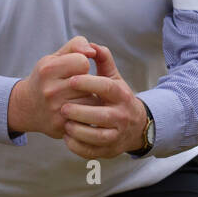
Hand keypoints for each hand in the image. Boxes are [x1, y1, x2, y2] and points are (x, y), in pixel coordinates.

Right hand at [7, 35, 99, 137]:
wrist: (27, 107)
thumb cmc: (46, 78)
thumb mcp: (55, 57)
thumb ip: (76, 45)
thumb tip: (93, 51)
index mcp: (48, 69)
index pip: (82, 62)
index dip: (82, 64)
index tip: (74, 69)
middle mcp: (50, 90)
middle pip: (89, 83)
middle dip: (87, 83)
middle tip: (77, 86)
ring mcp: (56, 110)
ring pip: (92, 101)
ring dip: (90, 99)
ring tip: (79, 98)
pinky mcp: (62, 126)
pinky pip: (88, 118)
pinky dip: (87, 114)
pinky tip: (79, 112)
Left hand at [60, 44, 148, 158]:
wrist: (135, 127)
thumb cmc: (116, 98)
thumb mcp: (113, 79)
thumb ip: (103, 61)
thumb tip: (92, 45)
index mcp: (121, 94)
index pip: (107, 88)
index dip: (89, 83)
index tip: (71, 79)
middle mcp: (122, 115)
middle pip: (102, 115)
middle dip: (81, 112)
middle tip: (62, 107)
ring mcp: (116, 135)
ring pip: (98, 136)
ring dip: (79, 130)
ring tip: (64, 123)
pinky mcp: (109, 150)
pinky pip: (93, 151)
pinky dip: (78, 146)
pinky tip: (67, 137)